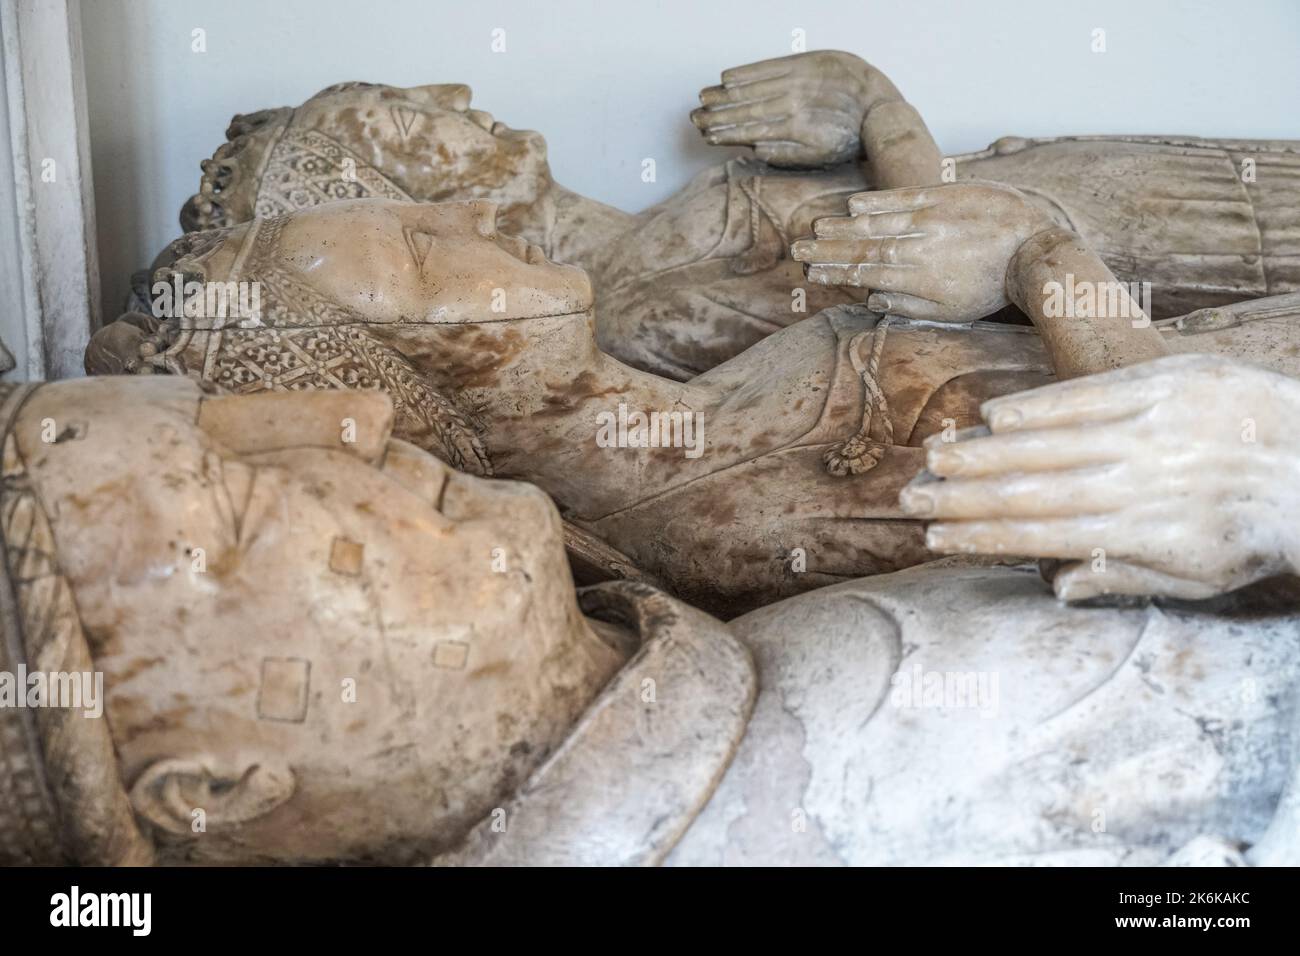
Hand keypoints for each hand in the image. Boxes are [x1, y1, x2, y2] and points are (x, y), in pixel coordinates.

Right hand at [690, 51, 874, 167]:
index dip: (725, 133)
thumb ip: (786, 155)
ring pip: (752, 87)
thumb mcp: (820, 157)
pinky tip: (727, 77)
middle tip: (694, 118)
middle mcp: (792, 103)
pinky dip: (746, 72)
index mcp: (794, 129)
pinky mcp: (804, 64)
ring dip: (725, 94)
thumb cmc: (848, 138)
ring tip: (703, 98)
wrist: (877, 107)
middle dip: (717, 114)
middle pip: (745, 108)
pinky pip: (768, 67)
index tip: (705, 136)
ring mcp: (797, 81)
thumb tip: (754, 148)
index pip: (750, 130)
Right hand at [790, 182, 1054, 321]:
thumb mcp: (952, 312)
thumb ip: (908, 307)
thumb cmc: (992, 288)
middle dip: (827, 248)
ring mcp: (930, 220)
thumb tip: (871, 299)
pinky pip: (902, 198)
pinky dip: (876, 201)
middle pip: (862, 247)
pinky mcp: (945, 197)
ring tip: (816, 227)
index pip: (865, 273)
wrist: (1034, 251)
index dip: (834, 271)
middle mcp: (918, 248)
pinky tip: (853, 204)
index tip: (810, 271)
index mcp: (917, 279)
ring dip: (843, 225)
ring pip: (877, 222)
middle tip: (798, 248)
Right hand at [898, 355, 1299, 600]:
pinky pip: (1087, 396)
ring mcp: (1148, 431)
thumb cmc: (1253, 530)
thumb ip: (1124, 582)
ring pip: (1048, 443)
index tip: (935, 537)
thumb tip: (1057, 590)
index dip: (982, 536)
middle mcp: (1134, 483)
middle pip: (1030, 490)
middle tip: (910, 499)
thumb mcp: (1198, 579)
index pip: (1040, 535)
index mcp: (1137, 533)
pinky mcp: (1165, 386)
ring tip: (935, 457)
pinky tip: (994, 414)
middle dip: (962, 498)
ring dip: (984, 452)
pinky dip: (1038, 407)